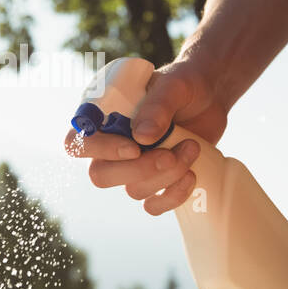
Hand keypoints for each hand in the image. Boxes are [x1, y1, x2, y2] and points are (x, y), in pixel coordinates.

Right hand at [63, 58, 226, 215]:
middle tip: (170, 156)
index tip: (134, 148)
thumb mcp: (174, 86)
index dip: (99, 151)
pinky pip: (153, 205)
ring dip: (167, 175)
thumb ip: (157, 107)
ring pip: (134, 190)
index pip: (77, 143)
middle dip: (138, 171)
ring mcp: (134, 167)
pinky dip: (173, 196)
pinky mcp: (157, 182)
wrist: (210, 96)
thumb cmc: (185, 84)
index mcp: (104, 118)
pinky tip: (192, 176)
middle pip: (101, 175)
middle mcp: (112, 146)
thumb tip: (141, 137)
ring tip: (192, 147)